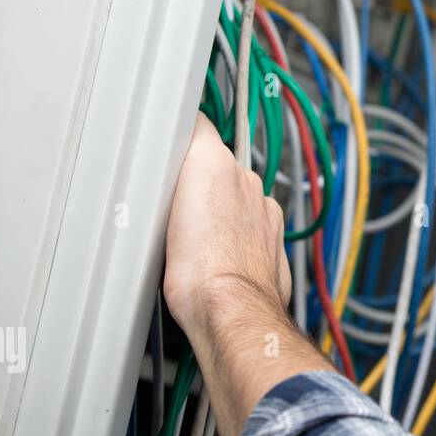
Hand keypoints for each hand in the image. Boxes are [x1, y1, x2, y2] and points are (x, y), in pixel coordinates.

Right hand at [163, 113, 290, 351]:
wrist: (230, 309)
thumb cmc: (198, 269)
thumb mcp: (162, 203)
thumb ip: (171, 164)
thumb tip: (167, 138)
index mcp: (218, 163)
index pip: (199, 126)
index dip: (180, 132)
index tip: (169, 140)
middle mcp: (247, 180)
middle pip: (215, 163)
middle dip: (194, 178)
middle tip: (170, 201)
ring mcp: (263, 207)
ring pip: (233, 193)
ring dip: (215, 205)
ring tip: (189, 232)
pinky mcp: (273, 233)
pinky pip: (250, 220)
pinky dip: (234, 229)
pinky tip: (212, 248)